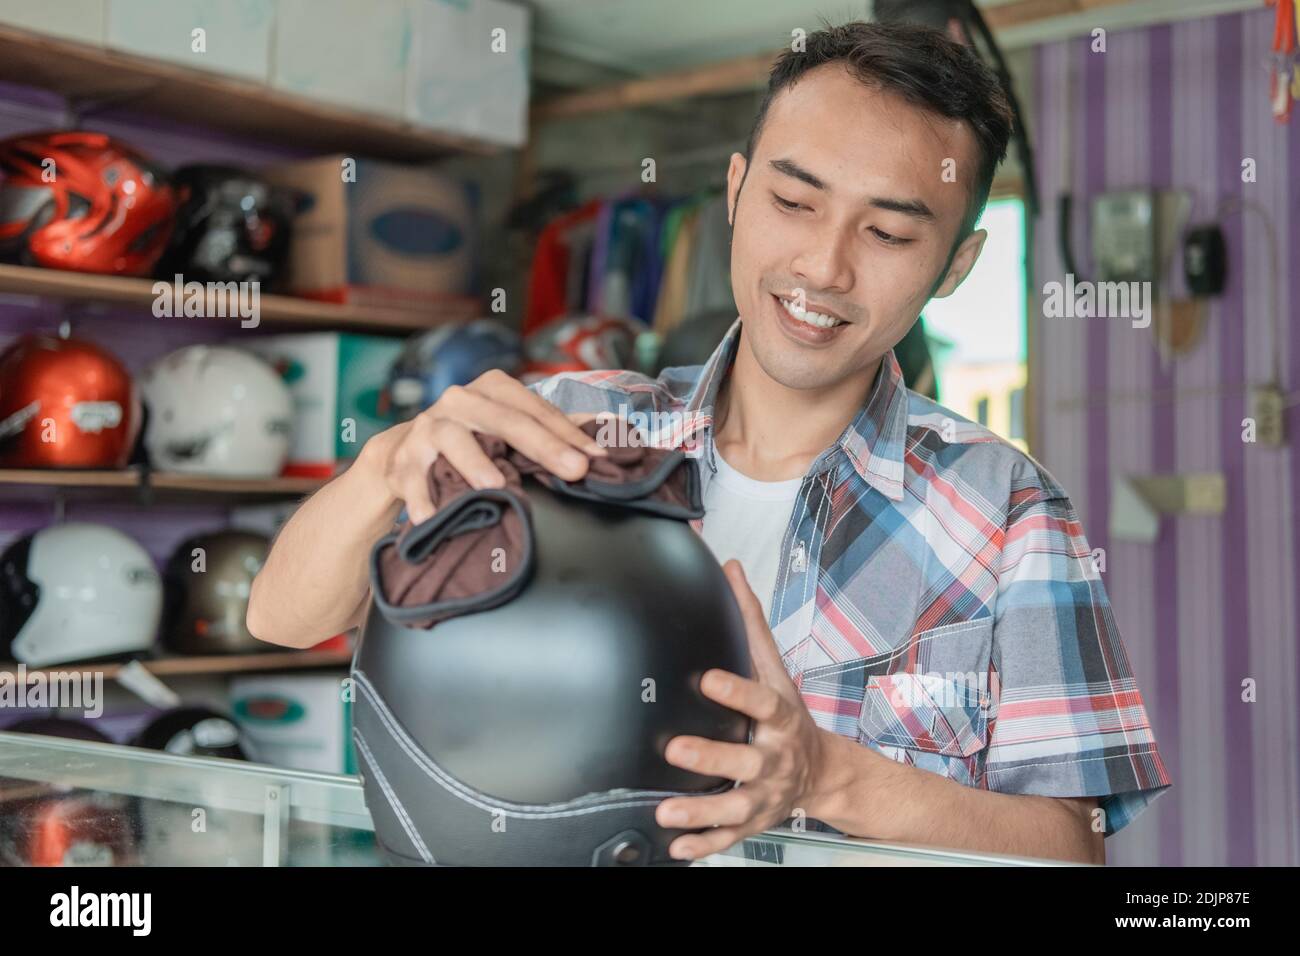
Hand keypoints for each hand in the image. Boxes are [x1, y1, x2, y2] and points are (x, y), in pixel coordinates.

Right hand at [366, 369, 605, 523]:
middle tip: (573, 469)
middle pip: (506, 420)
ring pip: (454, 439)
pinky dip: (421, 497)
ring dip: (475, 462)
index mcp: (494, 389)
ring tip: (494, 485)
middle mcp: (461, 400)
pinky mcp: (402, 458)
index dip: (569, 433)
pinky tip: (431, 516)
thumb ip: (550, 430)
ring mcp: (429, 427)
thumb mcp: (508, 428)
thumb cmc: (472, 440)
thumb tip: (605, 433)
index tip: (596, 458)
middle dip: (543, 446)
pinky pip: (413, 478)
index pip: (537, 409)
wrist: (403, 453)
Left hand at [655, 560, 829, 860]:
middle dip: (711, 756)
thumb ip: (750, 622)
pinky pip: (731, 836)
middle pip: (746, 760)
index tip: (708, 679)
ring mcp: (765, 793)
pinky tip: (678, 847)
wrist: (824, 772)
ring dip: (701, 811)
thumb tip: (731, 570)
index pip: (761, 702)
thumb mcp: (774, 668)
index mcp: (779, 718)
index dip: (737, 691)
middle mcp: (774, 758)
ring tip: (667, 812)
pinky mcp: (755, 820)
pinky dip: (706, 844)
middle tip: (674, 749)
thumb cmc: (789, 716)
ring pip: (735, 806)